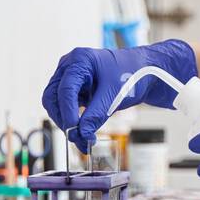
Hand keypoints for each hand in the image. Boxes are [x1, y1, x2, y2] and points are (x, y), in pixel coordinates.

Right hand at [41, 39, 196, 149]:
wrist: (145, 72)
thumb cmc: (133, 73)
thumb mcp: (115, 94)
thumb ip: (96, 114)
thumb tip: (81, 134)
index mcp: (80, 60)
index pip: (66, 89)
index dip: (68, 113)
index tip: (75, 131)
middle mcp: (70, 66)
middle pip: (53, 97)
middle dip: (63, 119)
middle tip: (77, 139)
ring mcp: (71, 77)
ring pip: (56, 104)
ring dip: (66, 122)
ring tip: (83, 140)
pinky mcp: (75, 89)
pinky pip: (66, 107)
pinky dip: (72, 120)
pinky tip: (84, 132)